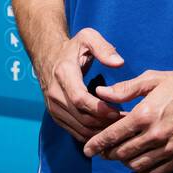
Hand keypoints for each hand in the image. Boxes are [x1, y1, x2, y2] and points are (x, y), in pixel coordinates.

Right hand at [35, 28, 125, 143]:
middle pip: (81, 117)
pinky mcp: (55, 115)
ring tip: (119, 128)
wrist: (47, 55)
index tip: (118, 112)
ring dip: (99, 131)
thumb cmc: (72, 47)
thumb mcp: (88, 37)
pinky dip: (91, 135)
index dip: (99, 109)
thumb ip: (104, 48)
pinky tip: (106, 131)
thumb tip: (119, 63)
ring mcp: (53, 106)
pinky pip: (74, 132)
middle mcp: (55, 92)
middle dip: (104, 123)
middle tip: (125, 122)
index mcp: (63, 73)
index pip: (80, 99)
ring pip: (78, 128)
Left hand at [83, 69, 172, 172]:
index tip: (87, 149)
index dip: (96, 144)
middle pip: (122, 154)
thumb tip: (101, 94)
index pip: (113, 135)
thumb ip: (125, 89)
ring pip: (137, 166)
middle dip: (108, 154)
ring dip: (125, 163)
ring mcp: (170, 149)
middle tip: (103, 150)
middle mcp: (155, 135)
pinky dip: (144, 172)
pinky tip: (140, 163)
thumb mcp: (152, 79)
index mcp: (145, 114)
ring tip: (121, 155)